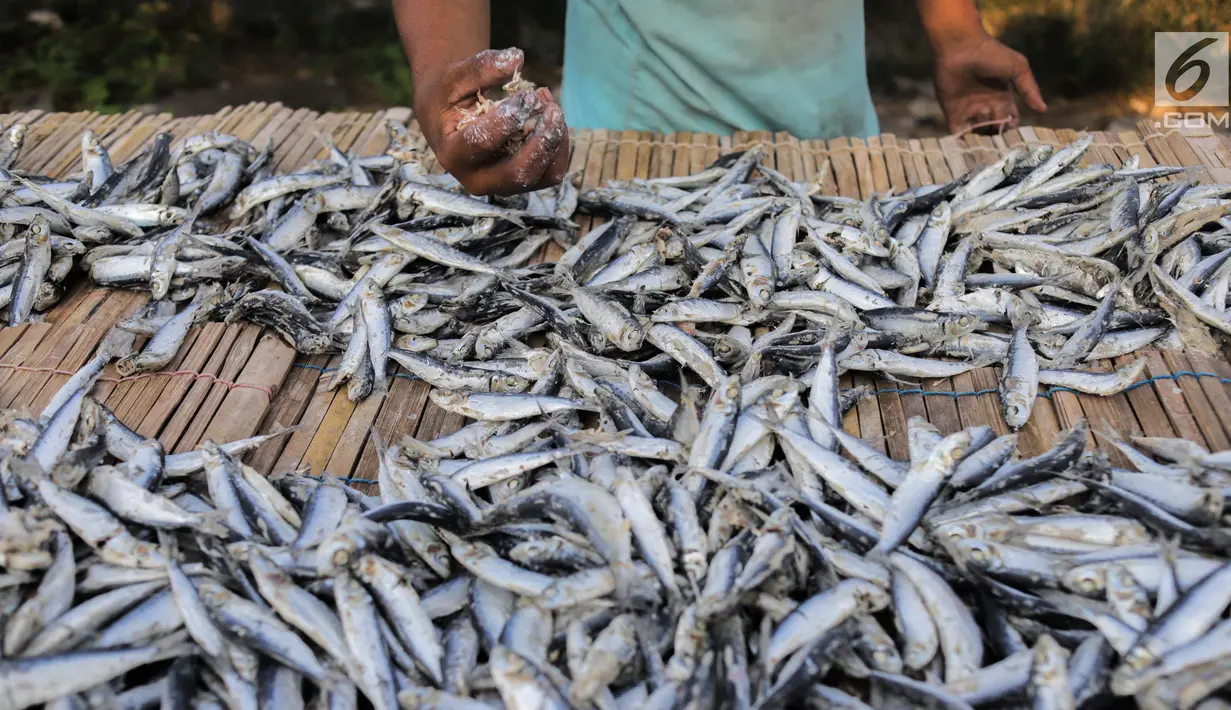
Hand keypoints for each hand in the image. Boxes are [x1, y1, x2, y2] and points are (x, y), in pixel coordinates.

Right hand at [413, 48, 569, 195]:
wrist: (451, 118)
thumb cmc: (450, 97)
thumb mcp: (454, 78)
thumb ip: (481, 68)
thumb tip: (516, 57)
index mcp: (453, 155)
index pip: (482, 143)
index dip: (509, 120)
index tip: (528, 96)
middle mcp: (477, 179)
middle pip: (518, 173)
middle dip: (542, 141)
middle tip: (553, 108)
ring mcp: (503, 184)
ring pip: (542, 175)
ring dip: (555, 140)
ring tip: (549, 104)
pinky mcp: (523, 181)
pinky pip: (552, 172)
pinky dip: (559, 144)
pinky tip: (549, 116)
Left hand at [933, 34, 1046, 133]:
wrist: (961, 47)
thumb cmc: (992, 54)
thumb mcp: (1018, 69)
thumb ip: (1029, 90)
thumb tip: (1042, 110)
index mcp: (1003, 98)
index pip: (1009, 121)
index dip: (1010, 126)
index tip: (1010, 124)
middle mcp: (986, 106)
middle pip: (994, 129)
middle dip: (996, 130)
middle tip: (995, 119)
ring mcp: (969, 109)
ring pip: (978, 132)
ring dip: (982, 130)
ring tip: (982, 110)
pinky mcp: (952, 111)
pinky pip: (957, 132)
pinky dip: (963, 137)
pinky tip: (968, 129)